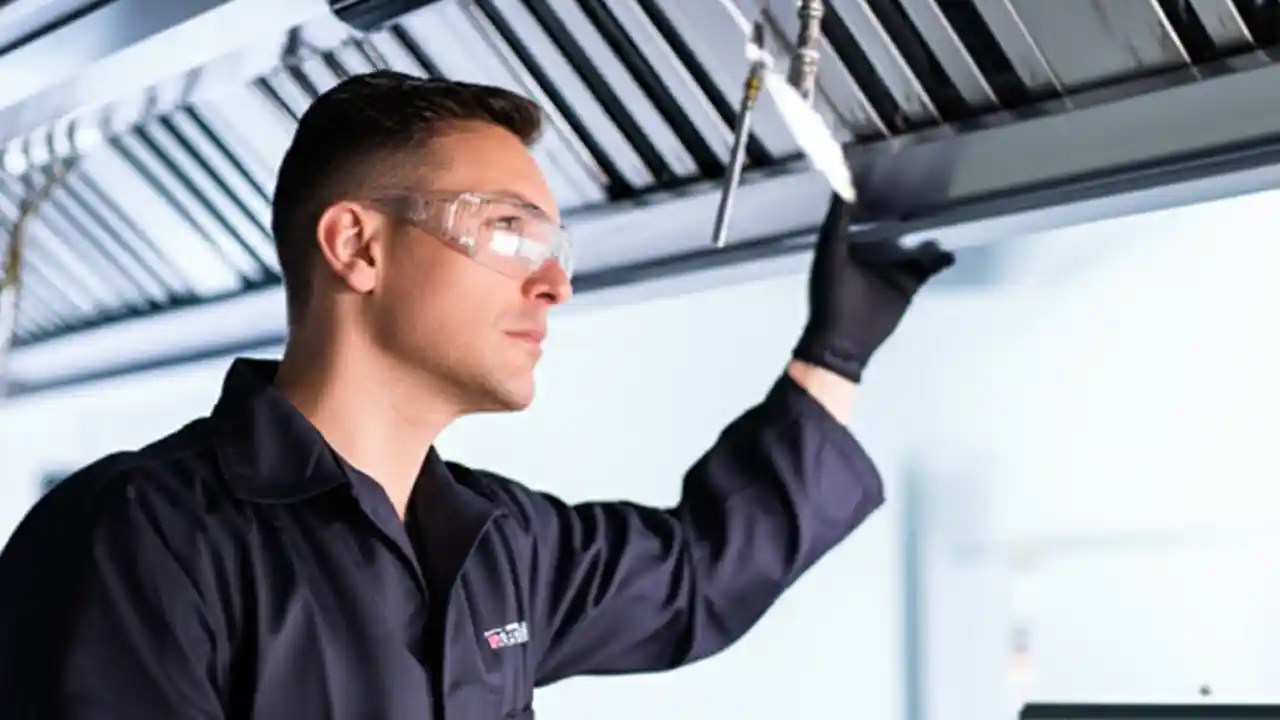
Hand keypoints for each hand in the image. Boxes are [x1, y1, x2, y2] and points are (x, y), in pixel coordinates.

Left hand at [792, 194, 953, 382]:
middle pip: (893, 221)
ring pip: (914, 241)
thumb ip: (837, 221)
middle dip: (907, 205)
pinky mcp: (908, 283)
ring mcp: (892, 265)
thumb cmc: (832, 294)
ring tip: (946, 206)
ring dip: (928, 229)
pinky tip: (951, 247)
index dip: (876, 190)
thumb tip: (843, 185)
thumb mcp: (830, 253)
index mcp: (850, 238)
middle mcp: (872, 247)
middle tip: (930, 180)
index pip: (865, 208)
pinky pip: (928, 266)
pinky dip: (940, 257)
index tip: (893, 165)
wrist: (845, 340)